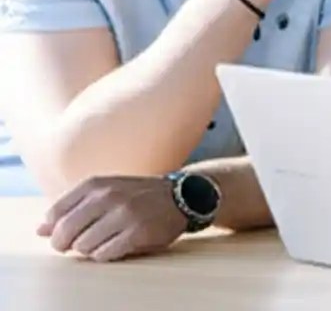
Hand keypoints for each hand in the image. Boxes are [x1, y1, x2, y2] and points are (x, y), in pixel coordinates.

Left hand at [37, 176, 187, 261]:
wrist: (181, 195)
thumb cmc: (136, 196)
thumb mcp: (104, 192)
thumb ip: (71, 209)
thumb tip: (40, 230)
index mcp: (95, 184)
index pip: (55, 214)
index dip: (56, 229)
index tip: (69, 232)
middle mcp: (107, 196)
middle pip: (65, 233)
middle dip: (66, 245)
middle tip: (79, 245)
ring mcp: (123, 214)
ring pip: (83, 246)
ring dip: (89, 250)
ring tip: (103, 242)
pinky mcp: (137, 232)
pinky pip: (105, 254)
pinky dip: (106, 255)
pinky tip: (116, 246)